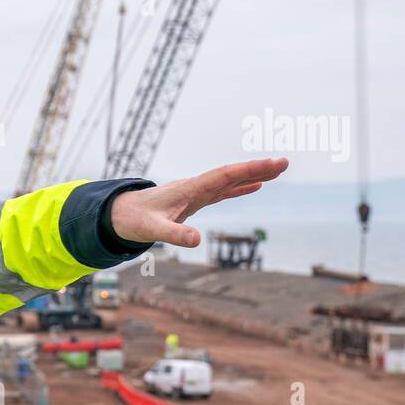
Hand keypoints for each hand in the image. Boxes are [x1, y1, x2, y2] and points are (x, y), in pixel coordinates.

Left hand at [109, 157, 288, 247]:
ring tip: (277, 170)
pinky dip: (240, 188)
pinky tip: (255, 186)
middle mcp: (195, 186)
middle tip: (285, 162)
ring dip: (253, 175)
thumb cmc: (135, 220)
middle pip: (231, 174)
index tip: (272, 164)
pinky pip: (222, 191)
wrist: (119, 213)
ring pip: (229, 181)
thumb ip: (175, 235)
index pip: (224, 176)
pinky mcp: (194, 200)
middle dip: (257, 168)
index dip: (249, 170)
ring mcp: (196, 192)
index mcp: (189, 189)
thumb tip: (198, 241)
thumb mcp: (153, 231)